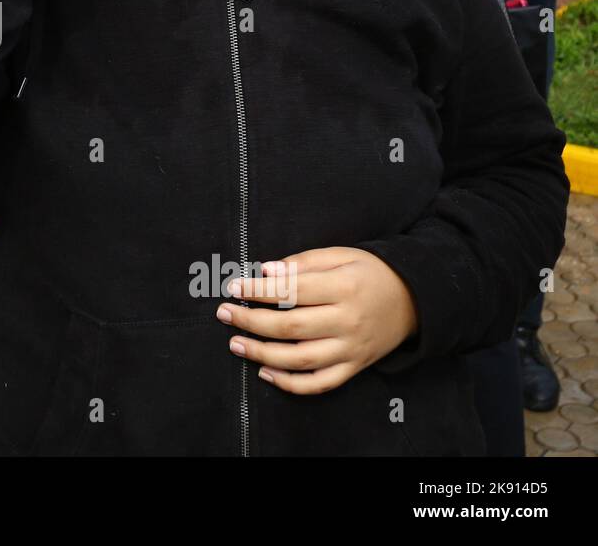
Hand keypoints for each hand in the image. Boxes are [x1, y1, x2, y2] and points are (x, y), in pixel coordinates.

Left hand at [216, 247, 418, 394]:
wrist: (414, 299)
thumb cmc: (370, 272)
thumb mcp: (341, 256)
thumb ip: (303, 262)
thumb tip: (266, 271)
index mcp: (343, 288)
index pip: (292, 291)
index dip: (258, 290)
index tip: (233, 287)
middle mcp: (348, 321)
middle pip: (291, 327)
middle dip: (251, 321)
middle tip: (224, 314)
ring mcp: (352, 348)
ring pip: (301, 359)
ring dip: (262, 354)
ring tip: (235, 344)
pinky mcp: (355, 366)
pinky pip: (320, 382)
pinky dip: (291, 384)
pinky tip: (265, 373)